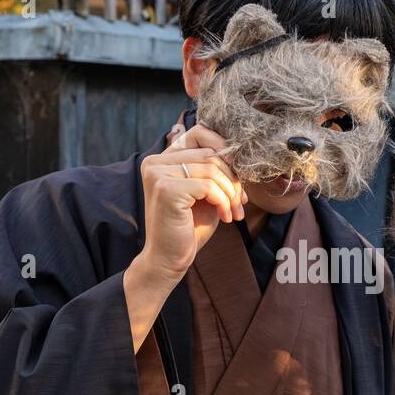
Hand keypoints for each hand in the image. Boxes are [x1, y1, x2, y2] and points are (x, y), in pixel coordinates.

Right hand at [139, 132, 245, 287]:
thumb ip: (214, 170)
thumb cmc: (188, 228)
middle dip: (232, 179)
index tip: (237, 177)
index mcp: (161, 159)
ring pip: (212, 169)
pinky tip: (225, 218)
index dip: (224, 150)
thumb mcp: (205, 193)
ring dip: (230, 193)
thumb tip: (238, 151)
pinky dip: (224, 202)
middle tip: (240, 203)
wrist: (168, 260)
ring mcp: (158, 174)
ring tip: (233, 212)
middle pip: (210, 154)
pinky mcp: (166, 190)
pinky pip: (209, 186)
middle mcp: (155, 162)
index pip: (199, 135)